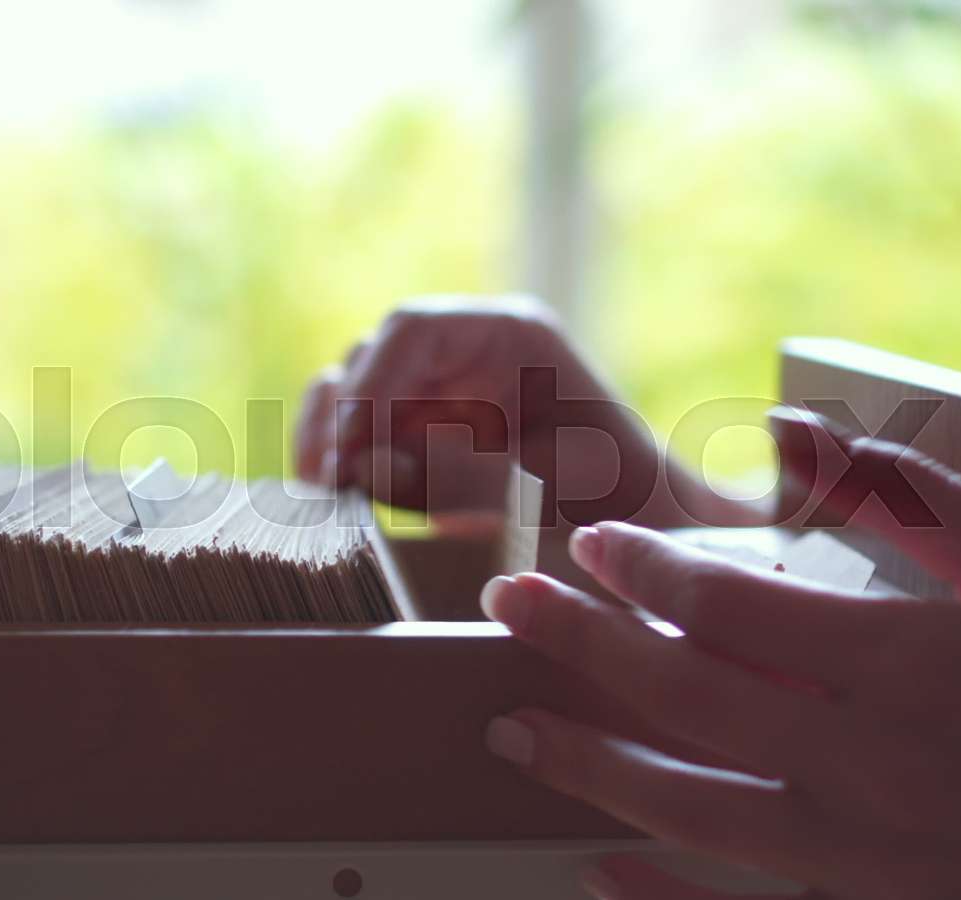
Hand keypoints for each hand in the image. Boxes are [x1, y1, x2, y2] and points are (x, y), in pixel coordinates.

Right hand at [293, 295, 747, 526]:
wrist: (642, 526)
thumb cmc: (619, 495)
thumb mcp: (554, 484)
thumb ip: (464, 476)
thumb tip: (366, 471)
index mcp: (507, 334)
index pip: (412, 330)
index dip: (370, 384)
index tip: (350, 450)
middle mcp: (461, 352)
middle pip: (370, 358)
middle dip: (339, 419)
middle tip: (325, 486)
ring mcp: (434, 391)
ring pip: (349, 393)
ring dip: (326, 442)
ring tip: (318, 498)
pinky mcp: (417, 436)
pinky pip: (357, 439)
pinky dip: (339, 468)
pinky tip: (329, 506)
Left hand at [479, 409, 960, 898]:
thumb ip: (908, 497)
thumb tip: (786, 427)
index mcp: (914, 664)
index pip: (729, 607)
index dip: (641, 568)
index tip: (589, 545)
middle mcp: (877, 764)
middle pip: (684, 698)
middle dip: (579, 644)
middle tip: (506, 603)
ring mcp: (870, 858)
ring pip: (689, 810)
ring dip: (586, 767)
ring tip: (511, 731)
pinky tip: (595, 873)